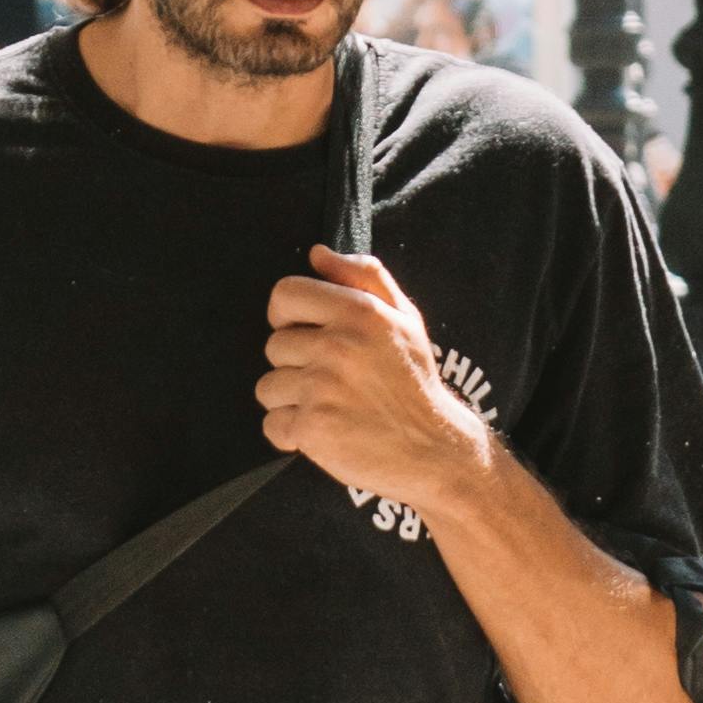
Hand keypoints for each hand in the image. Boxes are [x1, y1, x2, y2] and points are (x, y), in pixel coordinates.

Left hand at [256, 245, 490, 522]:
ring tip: (329, 407)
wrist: (435, 449)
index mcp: (359, 312)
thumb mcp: (404, 318)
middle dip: (295, 364)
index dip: (287, 315)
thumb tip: (316, 253)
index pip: (284, 293)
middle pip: (273, 345)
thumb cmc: (414, 381)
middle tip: (331, 381)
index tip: (305, 333)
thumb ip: (363, 277)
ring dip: (291, 401)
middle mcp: (338, 346)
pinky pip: (272, 424)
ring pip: (267, 387)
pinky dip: (291, 434)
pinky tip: (323, 433)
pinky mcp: (312, 429)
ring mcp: (322, 388)